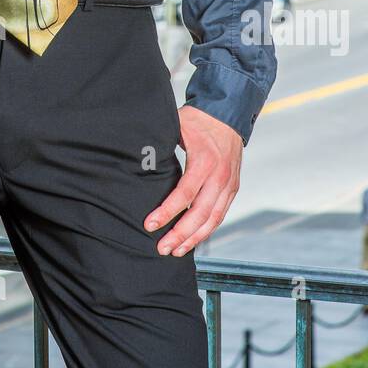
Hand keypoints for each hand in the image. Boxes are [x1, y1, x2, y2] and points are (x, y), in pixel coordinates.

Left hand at [143, 106, 241, 255]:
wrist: (228, 116)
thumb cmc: (198, 121)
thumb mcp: (176, 127)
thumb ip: (159, 143)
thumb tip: (134, 157)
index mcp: (204, 161)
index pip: (184, 193)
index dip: (166, 212)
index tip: (150, 225)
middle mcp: (220, 176)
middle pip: (200, 213)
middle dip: (180, 234)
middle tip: (162, 248)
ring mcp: (229, 185)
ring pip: (213, 219)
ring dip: (194, 238)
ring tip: (176, 251)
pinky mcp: (233, 189)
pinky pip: (220, 214)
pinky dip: (207, 230)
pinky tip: (193, 239)